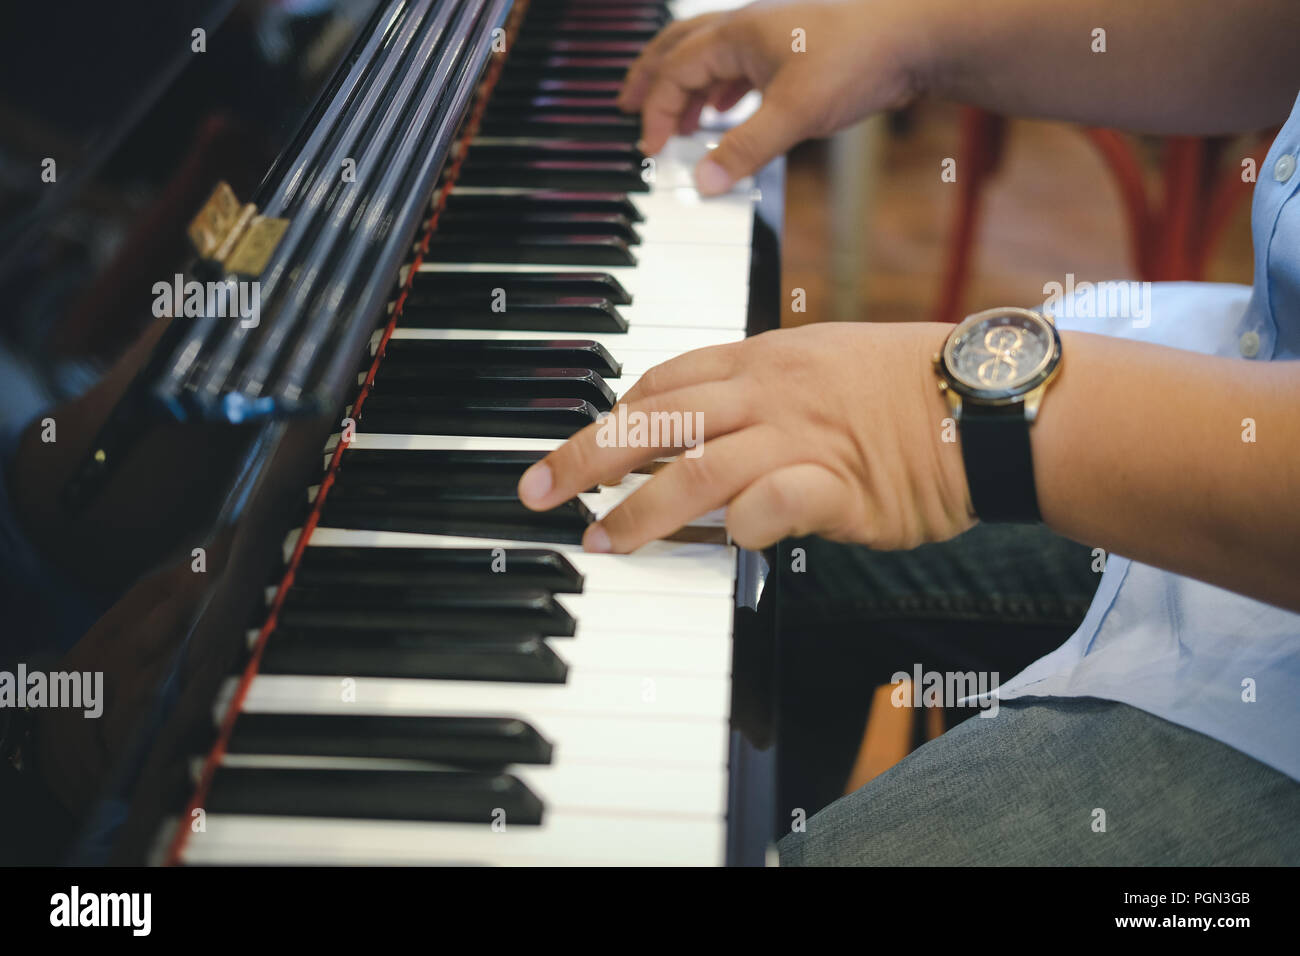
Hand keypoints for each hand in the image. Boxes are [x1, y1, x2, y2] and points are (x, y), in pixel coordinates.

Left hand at [517, 322, 974, 552]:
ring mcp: (799, 437)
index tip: (586, 444)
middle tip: (538, 490)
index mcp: (765, 358)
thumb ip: (764, 390)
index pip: (666, 380)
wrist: (991, 401)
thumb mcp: (827, 359)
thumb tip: (710, 425)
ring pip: (691, 470)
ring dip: (637, 510)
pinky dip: (737, 528)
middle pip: (654, 420)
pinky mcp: (836, 487)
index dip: (615, 412)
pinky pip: (766, 506)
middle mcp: (770, 392)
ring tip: (602, 543)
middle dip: (585, 456)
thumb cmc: (914, 388)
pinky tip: (728, 544)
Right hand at [620, 0, 930, 193]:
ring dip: (687, 87)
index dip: (655, 112)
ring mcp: (772, 35)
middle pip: (680, 48)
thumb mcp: (794, 114)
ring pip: (711, 57)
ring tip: (675, 120)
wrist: (917, 36)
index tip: (648, 149)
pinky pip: (742, 65)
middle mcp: (748, 26)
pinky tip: (726, 109)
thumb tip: (702, 182)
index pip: (675, 72)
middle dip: (650, 79)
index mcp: (736, 33)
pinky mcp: (795, 49)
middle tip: (626, 106)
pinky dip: (722, 88)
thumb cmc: (858, 57)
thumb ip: (744, 150)